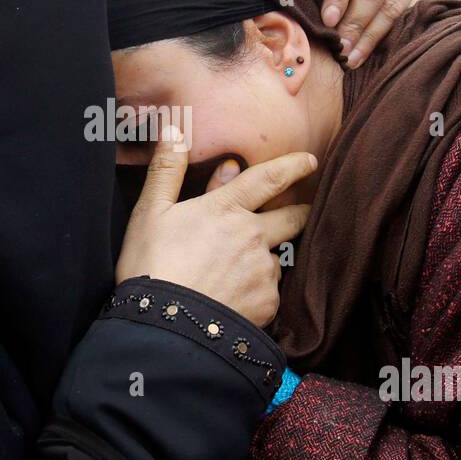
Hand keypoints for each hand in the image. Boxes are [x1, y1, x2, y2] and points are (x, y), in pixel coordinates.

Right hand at [116, 127, 313, 326]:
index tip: (310, 161)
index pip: (269, 179)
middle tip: (299, 212)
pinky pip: (271, 292)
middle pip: (293, 217)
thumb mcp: (149, 213)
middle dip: (299, 211)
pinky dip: (258, 291)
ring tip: (238, 272)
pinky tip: (235, 298)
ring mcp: (263, 272)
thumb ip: (166, 171)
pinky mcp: (267, 305)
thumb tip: (173, 132)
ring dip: (266, 258)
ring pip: (277, 258)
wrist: (164, 327)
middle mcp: (254, 236)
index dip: (293, 167)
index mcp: (227, 209)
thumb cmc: (151, 266)